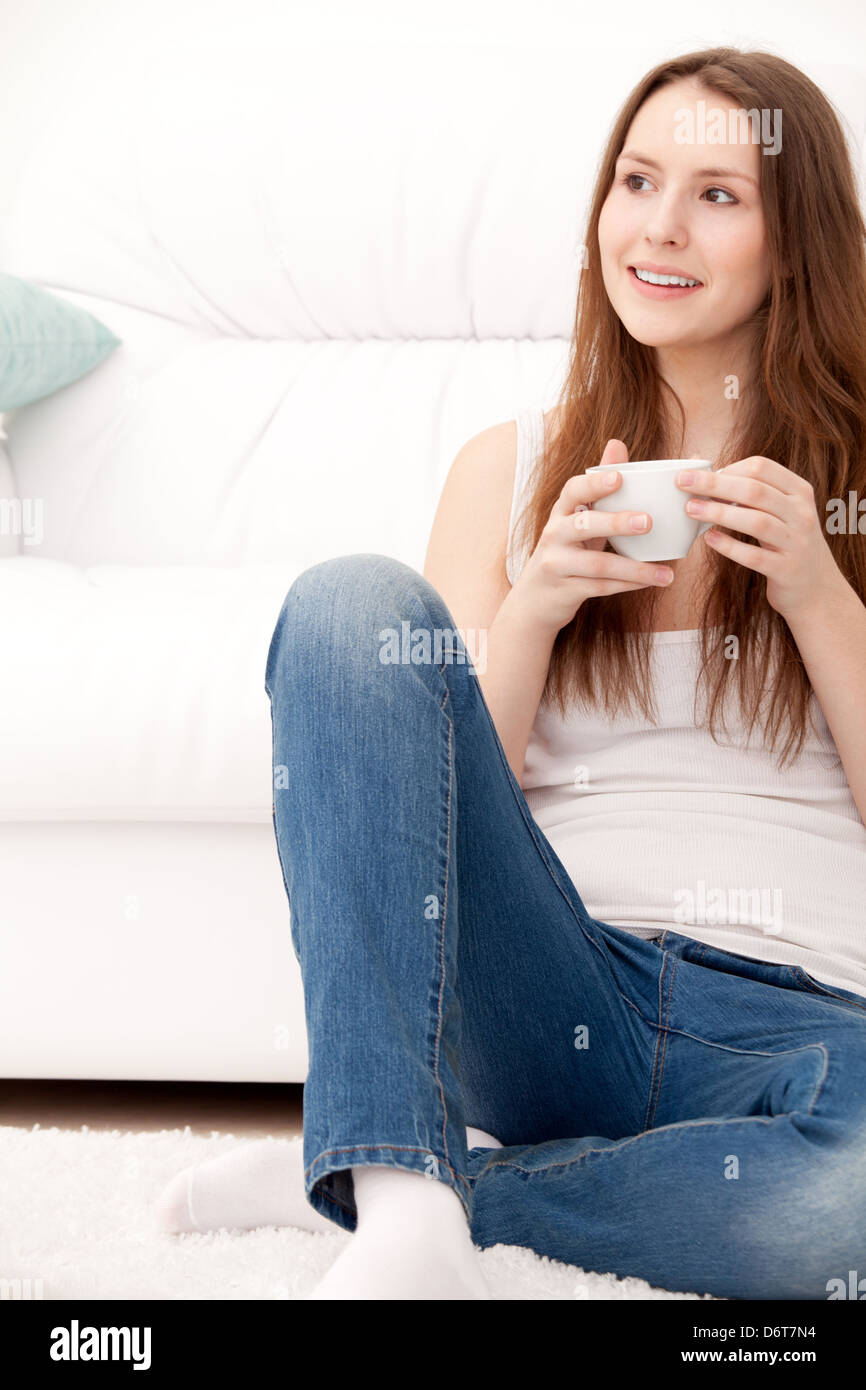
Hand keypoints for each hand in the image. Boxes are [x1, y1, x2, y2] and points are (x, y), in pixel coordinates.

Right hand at [513, 438, 675, 634]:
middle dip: (616, 522)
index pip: (572, 491)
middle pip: (584, 525)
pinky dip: (627, 586)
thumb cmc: (565, 551)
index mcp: (561, 513)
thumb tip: (617, 443)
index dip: (594, 484)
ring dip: (634, 568)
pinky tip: (650, 583)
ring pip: (597, 564)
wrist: (534, 600)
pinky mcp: (564, 591)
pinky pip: (599, 588)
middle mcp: (554, 535)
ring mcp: (557, 564)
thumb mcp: (577, 518)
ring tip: (666, 573)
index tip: (619, 477)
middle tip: (648, 521)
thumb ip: (597, 485)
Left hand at [676, 455, 843, 621]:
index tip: (699, 475)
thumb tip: (702, 470)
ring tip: (691, 509)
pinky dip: (730, 546)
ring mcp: (797, 543)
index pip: (762, 468)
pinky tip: (710, 539)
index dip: (727, 468)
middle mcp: (801, 514)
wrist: (818, 587)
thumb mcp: (780, 512)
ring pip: (757, 522)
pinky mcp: (786, 570)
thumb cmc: (787, 542)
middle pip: (755, 491)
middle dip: (715, 484)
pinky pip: (755, 556)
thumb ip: (750, 493)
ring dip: (720, 513)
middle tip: (683, 483)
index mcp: (799, 492)